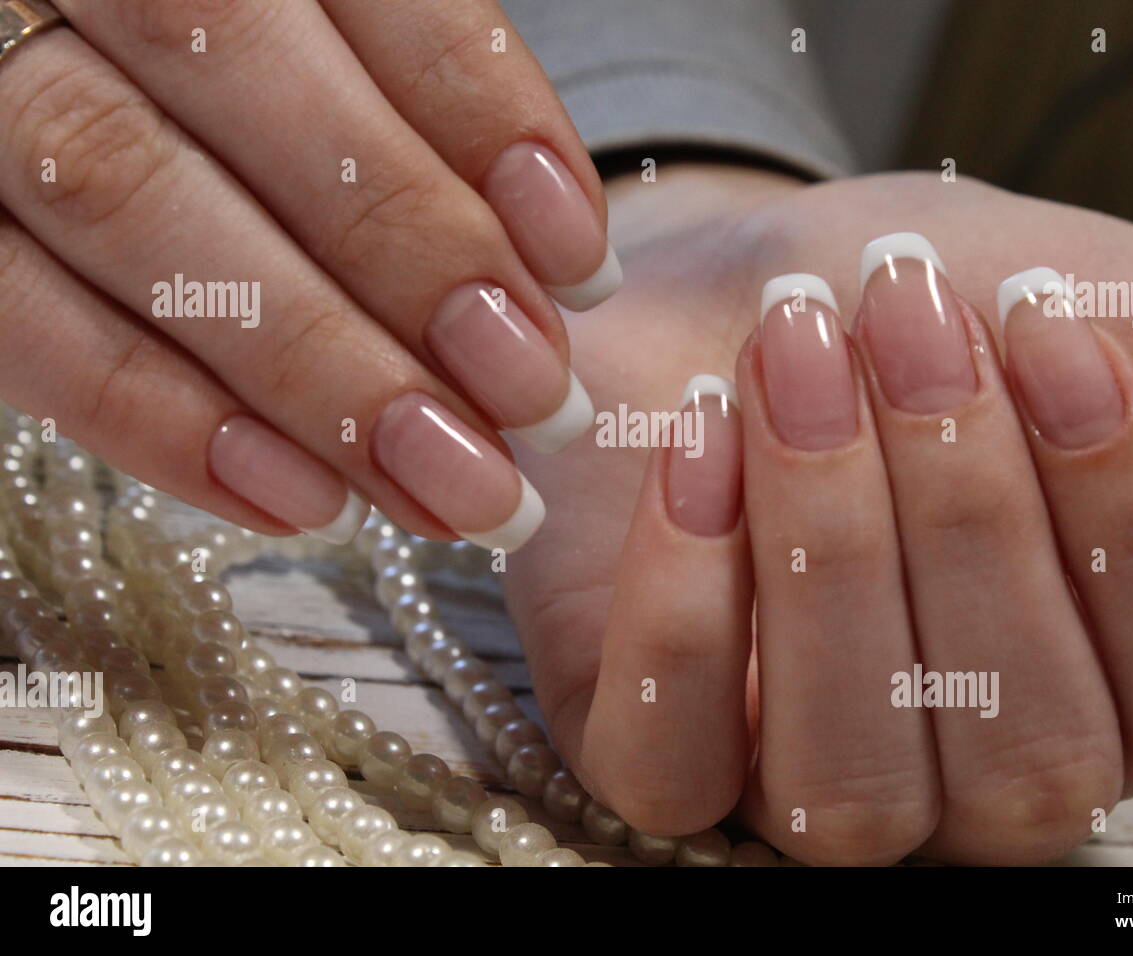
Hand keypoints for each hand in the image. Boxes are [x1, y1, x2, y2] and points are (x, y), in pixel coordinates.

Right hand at [0, 0, 614, 550]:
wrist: (73, 72)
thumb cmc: (264, 93)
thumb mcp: (338, 55)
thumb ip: (424, 118)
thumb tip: (552, 277)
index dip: (485, 125)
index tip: (583, 269)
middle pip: (242, 80)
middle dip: (409, 257)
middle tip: (533, 402)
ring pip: (126, 201)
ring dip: (309, 366)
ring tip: (447, 483)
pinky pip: (19, 319)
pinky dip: (162, 420)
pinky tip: (303, 499)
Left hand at [503, 163, 1132, 864]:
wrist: (733, 277)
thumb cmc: (918, 302)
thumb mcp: (1105, 297)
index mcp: (1118, 687)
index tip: (1057, 333)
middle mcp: (975, 770)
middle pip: (1029, 751)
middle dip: (966, 509)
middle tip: (903, 313)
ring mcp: (810, 781)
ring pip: (853, 782)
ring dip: (833, 554)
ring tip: (799, 362)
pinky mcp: (663, 751)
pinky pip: (672, 767)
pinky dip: (684, 610)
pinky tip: (699, 446)